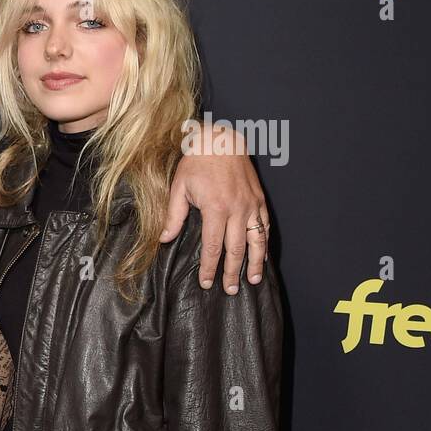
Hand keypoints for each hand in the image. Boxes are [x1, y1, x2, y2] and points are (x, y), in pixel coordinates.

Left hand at [162, 124, 269, 292]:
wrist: (220, 140)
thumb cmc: (196, 163)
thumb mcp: (179, 188)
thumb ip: (174, 216)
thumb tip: (164, 239)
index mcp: (216, 209)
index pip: (212, 247)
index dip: (209, 268)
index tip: (206, 282)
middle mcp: (237, 210)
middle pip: (236, 249)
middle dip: (232, 272)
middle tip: (230, 290)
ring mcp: (252, 205)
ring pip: (257, 241)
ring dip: (255, 262)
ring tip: (252, 280)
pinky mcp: (260, 199)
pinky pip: (265, 226)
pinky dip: (265, 243)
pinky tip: (262, 256)